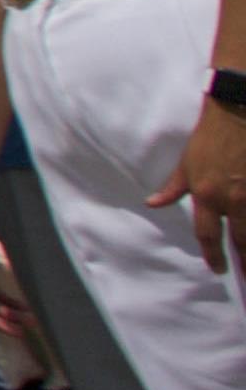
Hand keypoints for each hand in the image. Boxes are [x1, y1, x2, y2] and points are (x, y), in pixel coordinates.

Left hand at [154, 94, 245, 273]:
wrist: (237, 114)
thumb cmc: (209, 138)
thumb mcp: (186, 163)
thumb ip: (173, 188)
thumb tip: (152, 204)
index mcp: (207, 196)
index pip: (208, 236)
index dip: (213, 257)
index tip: (219, 270)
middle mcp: (233, 201)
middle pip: (242, 241)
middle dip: (245, 261)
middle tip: (245, 275)